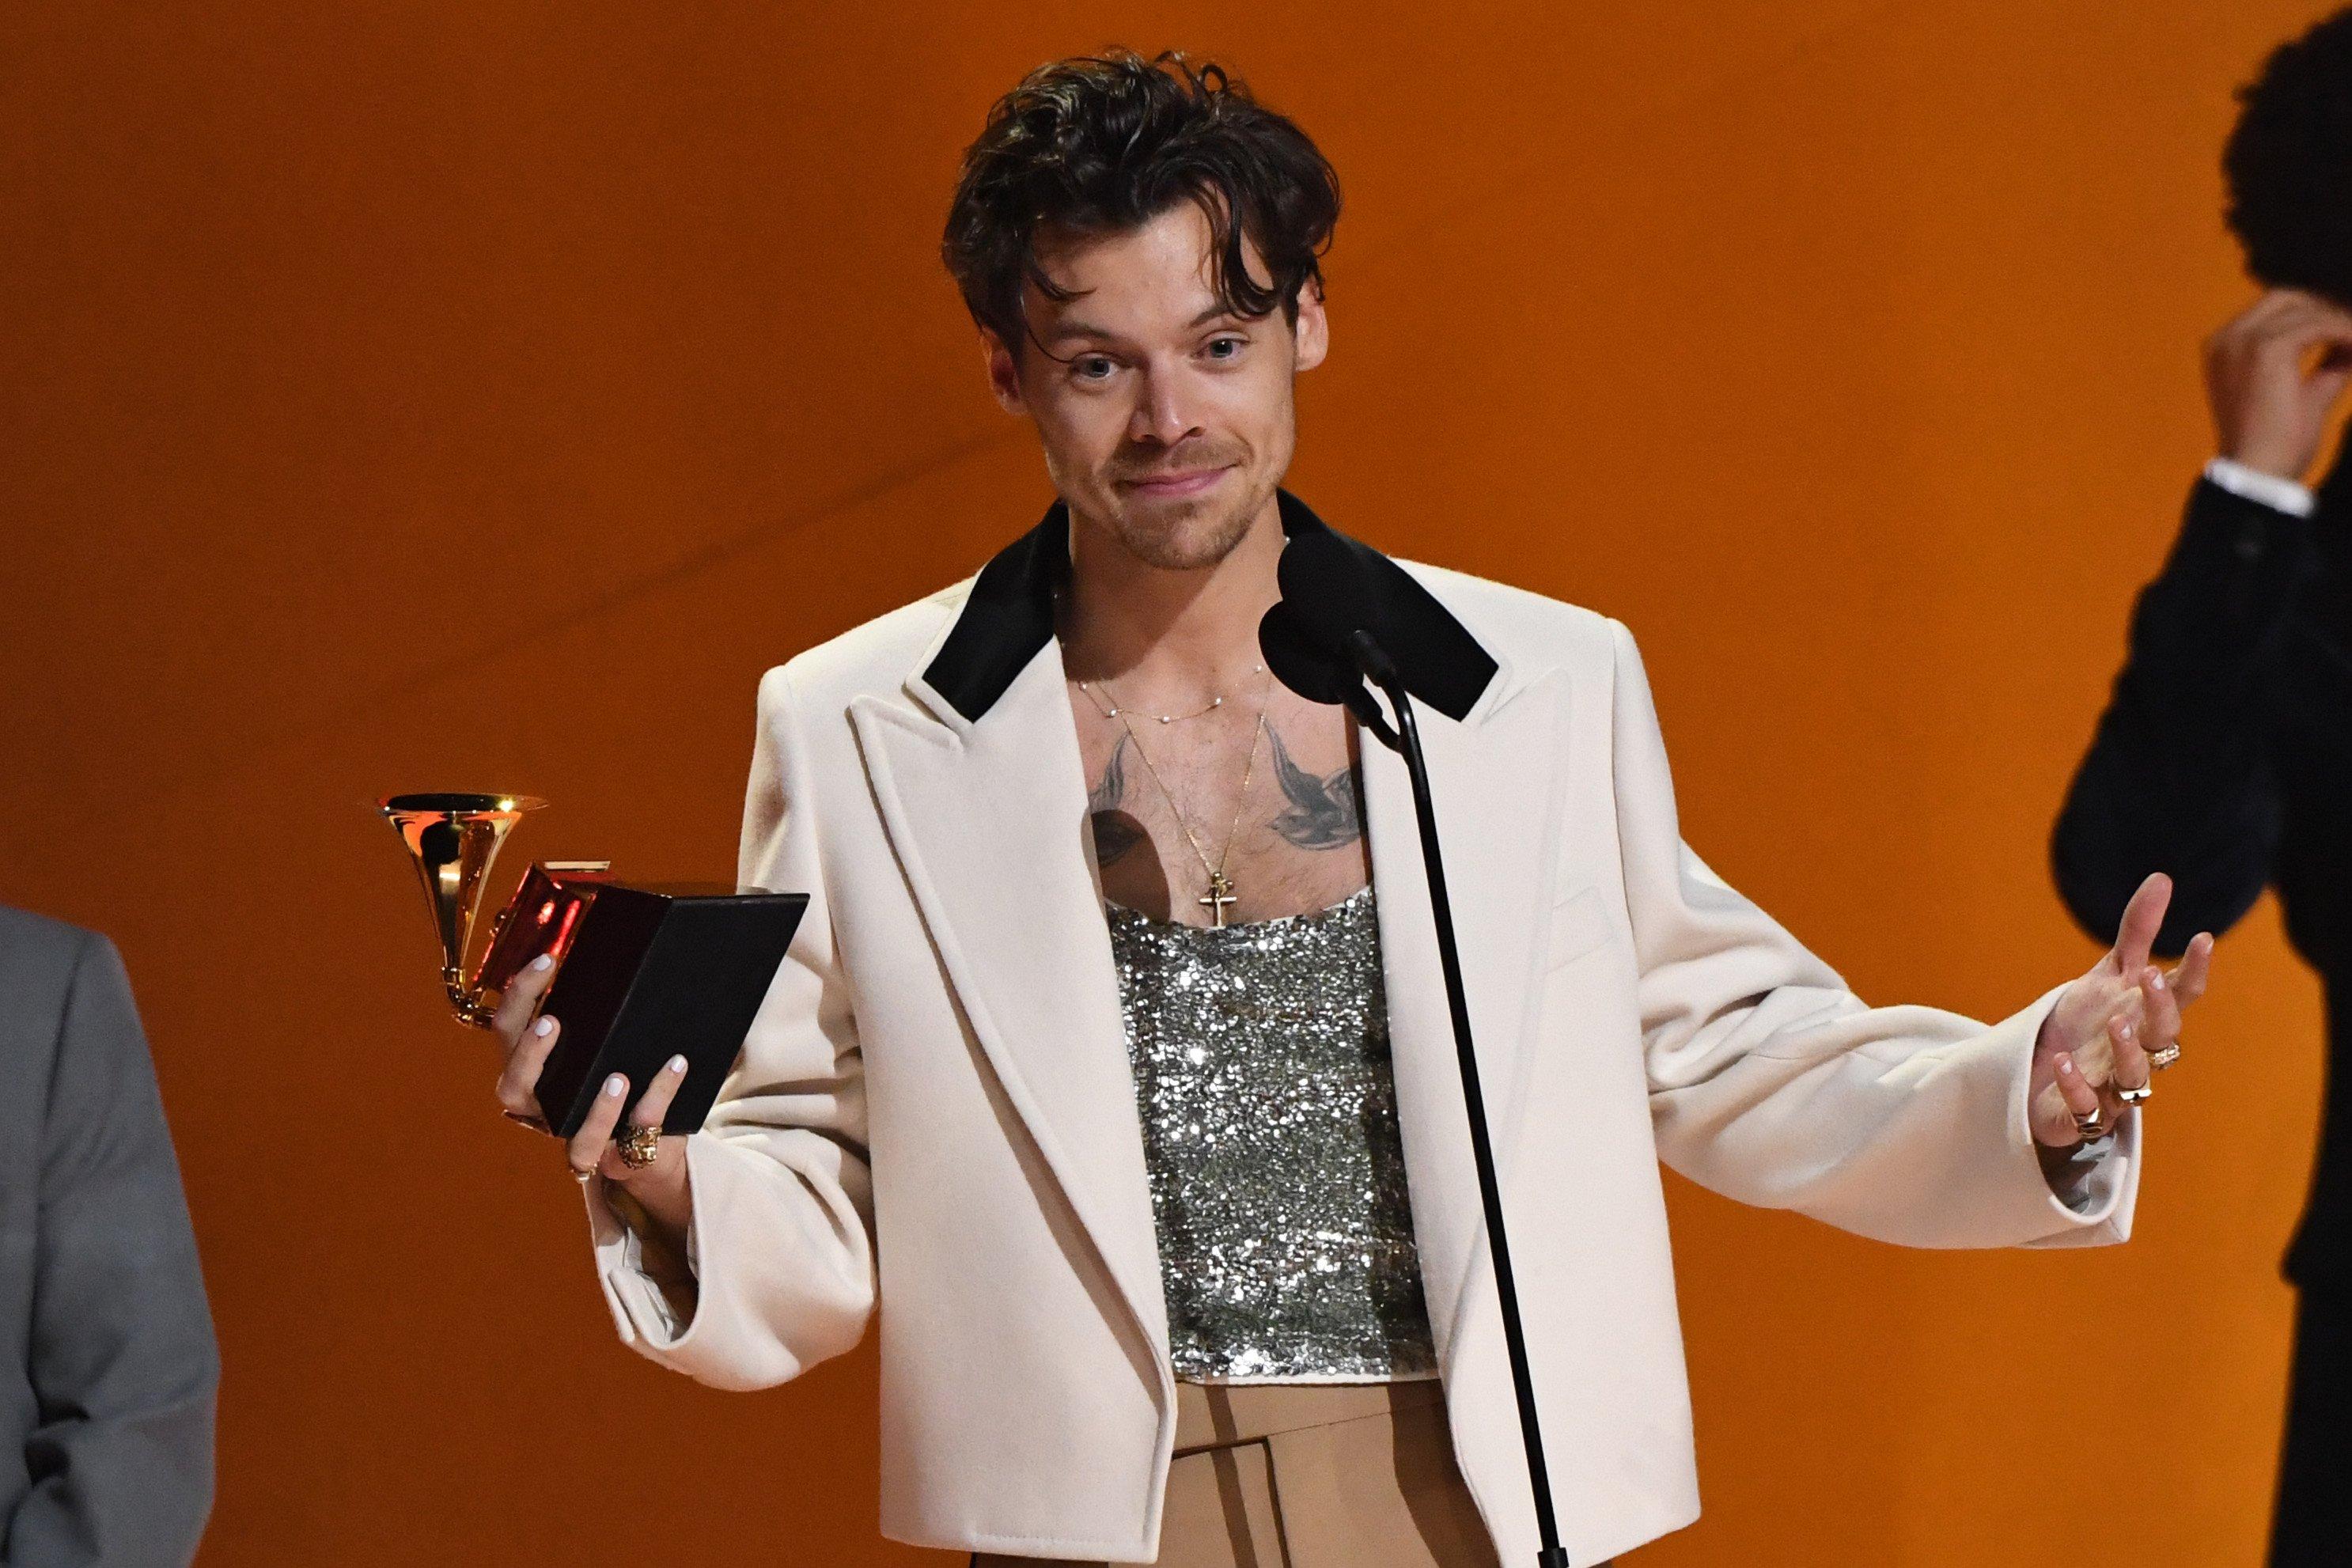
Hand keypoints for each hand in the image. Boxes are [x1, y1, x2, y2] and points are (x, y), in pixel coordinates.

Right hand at [491, 954, 692, 1247]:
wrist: (654, 1147)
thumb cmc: (623, 1080)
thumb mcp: (608, 1043)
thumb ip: (607, 1015)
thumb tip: (635, 948)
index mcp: (535, 1075)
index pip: (507, 1031)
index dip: (520, 995)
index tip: (548, 960)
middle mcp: (547, 1112)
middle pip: (515, 1088)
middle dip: (529, 1055)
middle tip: (551, 1021)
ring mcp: (582, 1141)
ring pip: (576, 1141)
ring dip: (597, 1109)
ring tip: (617, 1076)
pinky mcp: (622, 1159)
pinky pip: (639, 1135)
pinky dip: (658, 1096)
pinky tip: (676, 1065)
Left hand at [2030, 872, 2212, 1147]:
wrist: (2048, 1074)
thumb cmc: (2091, 1022)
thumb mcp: (2109, 973)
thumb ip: (2137, 932)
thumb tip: (2163, 878)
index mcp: (2148, 1016)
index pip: (2181, 994)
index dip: (2193, 969)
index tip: (2202, 936)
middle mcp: (2139, 1052)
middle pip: (2164, 1037)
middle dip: (2160, 1009)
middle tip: (2149, 976)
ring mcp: (2113, 1084)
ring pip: (2134, 1078)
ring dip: (2128, 1052)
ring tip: (2116, 1022)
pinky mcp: (2082, 1110)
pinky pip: (2084, 1104)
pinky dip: (2075, 1086)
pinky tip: (2062, 1062)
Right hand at [2204, 288, 2351, 480]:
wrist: (2259, 472)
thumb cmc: (2273, 442)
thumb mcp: (2302, 392)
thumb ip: (2326, 364)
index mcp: (2224, 349)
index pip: (2273, 310)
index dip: (2315, 313)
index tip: (2346, 328)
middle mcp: (2227, 339)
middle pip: (2286, 297)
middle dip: (2326, 309)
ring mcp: (2244, 341)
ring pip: (2306, 309)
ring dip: (2340, 323)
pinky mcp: (2267, 349)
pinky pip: (2319, 325)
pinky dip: (2344, 333)